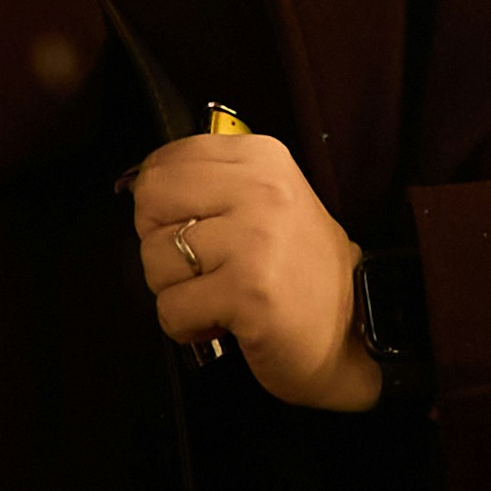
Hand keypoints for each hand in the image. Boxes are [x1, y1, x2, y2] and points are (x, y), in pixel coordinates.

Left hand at [132, 127, 374, 407]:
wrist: (354, 333)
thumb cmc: (298, 272)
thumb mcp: (264, 203)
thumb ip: (208, 186)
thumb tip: (135, 186)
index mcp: (260, 158)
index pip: (163, 163)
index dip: (161, 207)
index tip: (193, 230)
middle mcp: (261, 188)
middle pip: (149, 204)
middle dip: (160, 244)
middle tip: (202, 266)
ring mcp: (256, 239)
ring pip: (154, 259)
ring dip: (177, 291)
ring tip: (221, 295)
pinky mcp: (248, 291)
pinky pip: (171, 308)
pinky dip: (186, 327)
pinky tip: (222, 322)